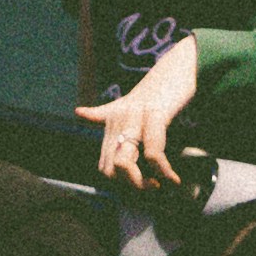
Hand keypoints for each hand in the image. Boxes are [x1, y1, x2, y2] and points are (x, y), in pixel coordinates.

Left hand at [88, 41, 205, 191]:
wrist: (176, 67)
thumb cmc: (153, 90)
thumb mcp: (124, 102)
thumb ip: (101, 113)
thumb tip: (78, 112)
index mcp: (110, 122)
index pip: (104, 166)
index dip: (121, 183)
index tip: (141, 185)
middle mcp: (118, 121)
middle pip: (110, 169)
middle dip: (131, 186)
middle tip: (151, 188)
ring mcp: (134, 118)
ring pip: (124, 163)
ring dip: (142, 183)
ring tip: (160, 184)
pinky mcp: (154, 115)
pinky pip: (153, 153)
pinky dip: (164, 171)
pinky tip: (174, 179)